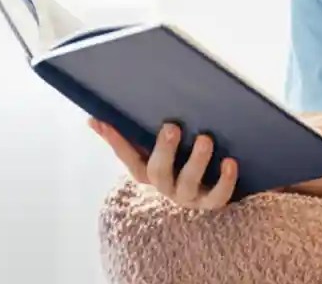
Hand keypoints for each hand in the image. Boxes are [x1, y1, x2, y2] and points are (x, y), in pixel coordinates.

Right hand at [90, 119, 238, 209]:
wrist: (211, 190)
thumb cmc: (179, 161)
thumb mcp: (153, 149)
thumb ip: (129, 136)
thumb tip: (92, 119)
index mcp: (148, 172)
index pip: (126, 156)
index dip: (114, 140)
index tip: (101, 120)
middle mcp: (165, 186)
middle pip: (158, 172)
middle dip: (164, 149)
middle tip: (171, 127)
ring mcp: (187, 197)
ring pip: (188, 183)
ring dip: (197, 160)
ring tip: (205, 139)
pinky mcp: (211, 202)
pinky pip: (218, 196)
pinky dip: (225, 181)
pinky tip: (230, 162)